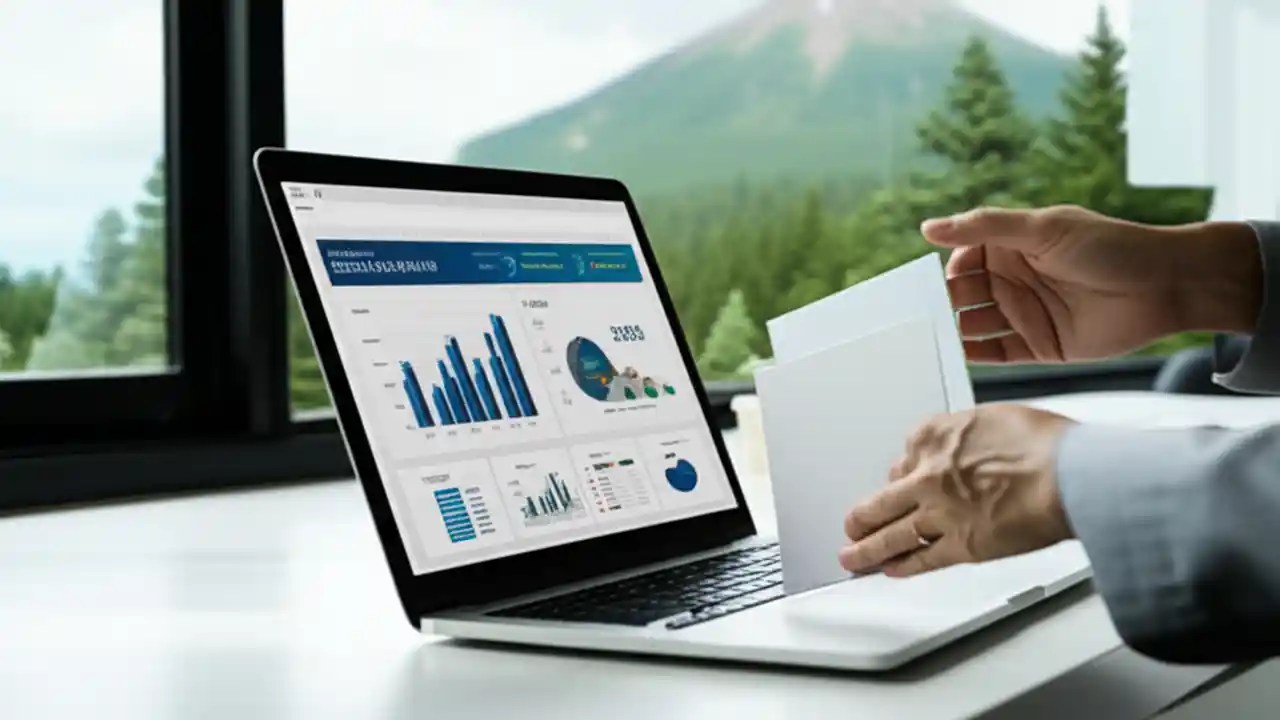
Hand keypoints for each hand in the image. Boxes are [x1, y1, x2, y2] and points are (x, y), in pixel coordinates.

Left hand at [839, 404, 1074, 577]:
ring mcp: (940, 512)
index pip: (905, 456)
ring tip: (852, 557)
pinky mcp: (961, 545)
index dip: (903, 471)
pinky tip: (891, 570)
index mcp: (935, 436)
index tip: (901, 480)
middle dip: (863, 516)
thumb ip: (969, 433)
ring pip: (893, 534)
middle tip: (852, 524)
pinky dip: (905, 566)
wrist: (1070, 474)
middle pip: (883, 499)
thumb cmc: (1046, 443)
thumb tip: (966, 444)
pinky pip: (924, 559)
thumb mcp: (996, 416)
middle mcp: (928, 474)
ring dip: (868, 549)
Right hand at [922, 206, 1261, 362]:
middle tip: (921, 316)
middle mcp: (1014, 280)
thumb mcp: (1042, 228)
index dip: (943, 271)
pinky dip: (975, 355)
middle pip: (963, 294)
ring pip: (975, 325)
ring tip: (933, 337)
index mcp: (1011, 246)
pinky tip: (957, 353)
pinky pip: (996, 354)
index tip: (922, 284)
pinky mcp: (1039, 346)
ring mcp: (1025, 314)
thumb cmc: (1108, 246)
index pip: (961, 259)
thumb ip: (985, 227)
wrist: (1164, 286)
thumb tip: (927, 227)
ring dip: (954, 330)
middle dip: (942, 303)